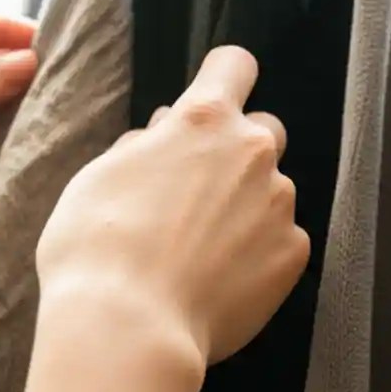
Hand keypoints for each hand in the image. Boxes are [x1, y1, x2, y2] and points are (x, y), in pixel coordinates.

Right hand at [36, 46, 309, 374]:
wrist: (128, 326)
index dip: (224, 79)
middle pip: (264, 130)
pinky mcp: (293, 253)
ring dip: (245, 209)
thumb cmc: (97, 248)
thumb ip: (144, 147)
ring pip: (270, 192)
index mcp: (202, 120)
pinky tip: (218, 280)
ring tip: (200, 253)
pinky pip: (280, 241)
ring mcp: (279, 203)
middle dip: (237, 151)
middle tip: (198, 193)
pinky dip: (256, 255)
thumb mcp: (100, 176)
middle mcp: (252, 151)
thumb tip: (160, 136)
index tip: (213, 98)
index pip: (235, 65)